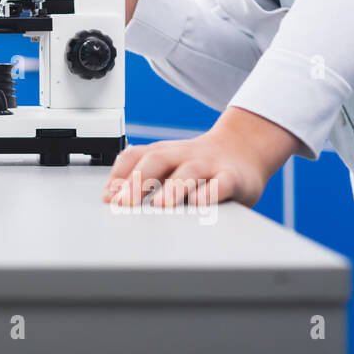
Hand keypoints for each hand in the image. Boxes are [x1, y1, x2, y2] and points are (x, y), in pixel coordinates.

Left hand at [102, 107, 306, 207]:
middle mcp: (183, 155)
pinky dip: (211, 192)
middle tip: (125, 203)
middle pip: (157, 160)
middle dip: (138, 181)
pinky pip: (222, 183)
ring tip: (161, 205)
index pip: (135, 156)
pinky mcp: (234, 178)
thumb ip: (142, 178)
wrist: (244, 148)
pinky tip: (200, 203)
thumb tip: (111, 196)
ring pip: (189, 172)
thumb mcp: (169, 165)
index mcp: (164, 152)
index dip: (119, 175)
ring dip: (173, 188)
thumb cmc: (200, 164)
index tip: (109, 198)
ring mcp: (209, 165)